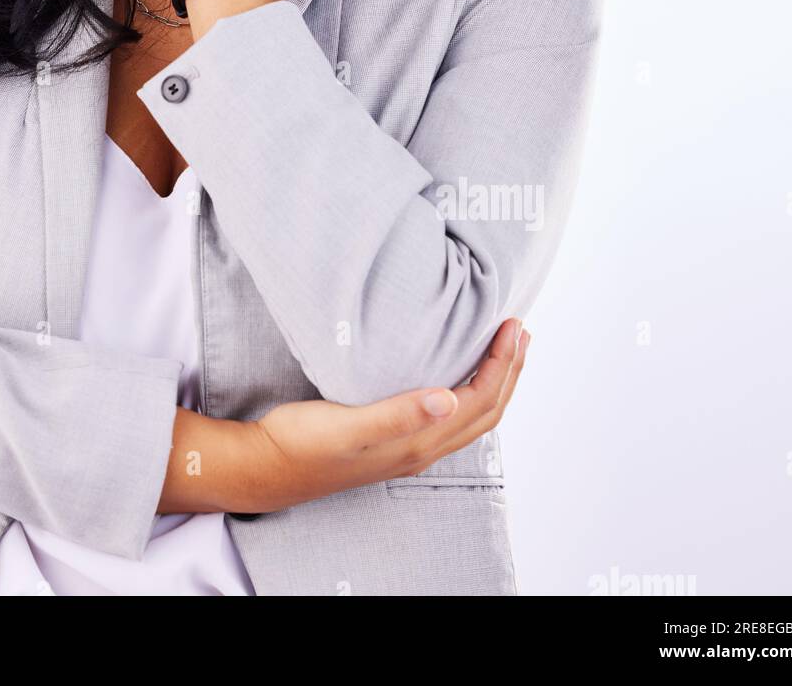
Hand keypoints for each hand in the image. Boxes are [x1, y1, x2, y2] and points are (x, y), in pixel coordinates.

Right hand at [237, 318, 529, 513]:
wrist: (270, 465)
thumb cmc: (304, 443)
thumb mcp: (349, 426)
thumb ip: (398, 415)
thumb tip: (449, 401)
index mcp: (418, 442)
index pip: (478, 400)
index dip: (501, 364)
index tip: (512, 327)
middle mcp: (421, 448)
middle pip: (485, 411)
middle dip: (509, 371)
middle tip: (520, 331)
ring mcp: (408, 446)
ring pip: (470, 415)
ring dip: (494, 382)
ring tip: (503, 350)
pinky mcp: (392, 439)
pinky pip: (448, 415)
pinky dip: (467, 390)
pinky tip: (455, 375)